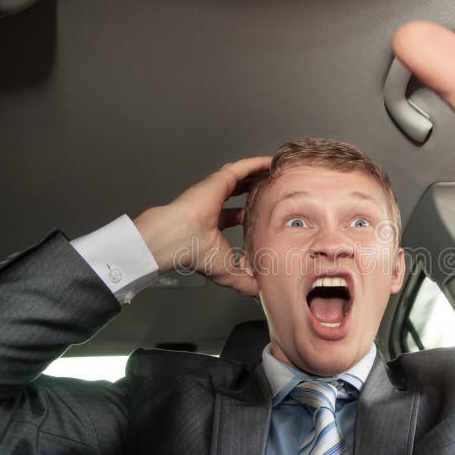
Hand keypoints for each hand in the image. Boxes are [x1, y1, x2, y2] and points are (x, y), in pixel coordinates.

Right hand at [133, 156, 270, 296]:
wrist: (175, 239)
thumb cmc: (193, 253)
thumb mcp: (228, 272)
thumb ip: (246, 282)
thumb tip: (263, 293)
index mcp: (213, 225)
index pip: (236, 216)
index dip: (251, 215)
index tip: (267, 216)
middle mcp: (215, 206)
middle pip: (240, 194)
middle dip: (258, 190)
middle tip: (276, 189)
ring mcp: (216, 191)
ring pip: (243, 178)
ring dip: (260, 174)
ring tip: (279, 172)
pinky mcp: (219, 179)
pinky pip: (243, 167)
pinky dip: (258, 163)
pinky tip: (272, 161)